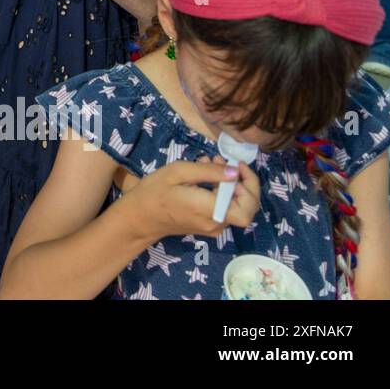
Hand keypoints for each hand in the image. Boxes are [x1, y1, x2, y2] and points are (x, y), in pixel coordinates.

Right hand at [122, 156, 260, 241]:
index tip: (237, 166)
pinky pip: (225, 209)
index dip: (251, 186)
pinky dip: (223, 192)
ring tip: (210, 163)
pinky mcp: (209, 226)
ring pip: (236, 206)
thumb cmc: (154, 192)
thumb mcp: (177, 172)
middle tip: (224, 161)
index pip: (246, 207)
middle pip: (247, 207)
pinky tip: (207, 177)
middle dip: (243, 182)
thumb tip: (234, 171)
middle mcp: (215, 223)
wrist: (139, 218)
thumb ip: (208, 171)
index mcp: (208, 209)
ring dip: (231, 184)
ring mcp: (213, 228)